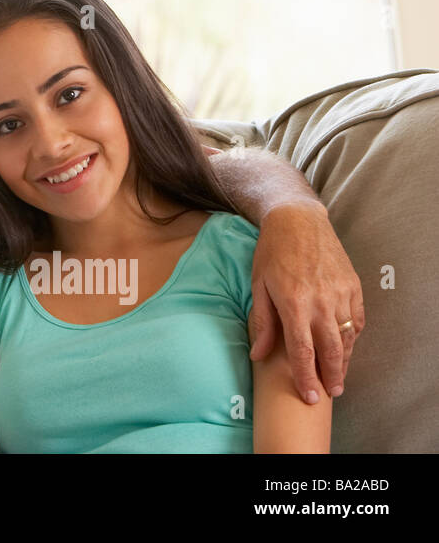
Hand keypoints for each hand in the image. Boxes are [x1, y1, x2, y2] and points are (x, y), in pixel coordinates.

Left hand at [248, 201, 364, 402]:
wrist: (297, 220)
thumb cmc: (272, 252)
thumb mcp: (259, 285)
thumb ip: (262, 323)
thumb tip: (258, 355)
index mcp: (294, 303)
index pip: (302, 350)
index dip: (306, 376)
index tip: (310, 396)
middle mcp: (321, 301)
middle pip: (331, 349)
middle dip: (332, 376)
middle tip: (330, 393)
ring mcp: (340, 293)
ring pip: (348, 336)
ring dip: (345, 359)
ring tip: (339, 375)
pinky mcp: (353, 285)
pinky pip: (358, 318)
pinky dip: (354, 335)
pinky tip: (346, 346)